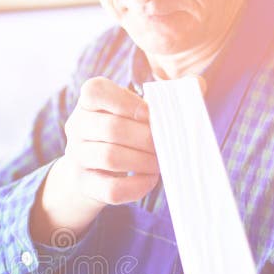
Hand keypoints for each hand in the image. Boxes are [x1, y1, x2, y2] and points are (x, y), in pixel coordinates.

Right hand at [30, 76, 157, 244]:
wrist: (90, 168)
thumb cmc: (122, 132)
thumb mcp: (135, 110)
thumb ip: (165, 95)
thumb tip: (197, 85)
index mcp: (88, 101)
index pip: (96, 92)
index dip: (127, 102)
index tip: (150, 115)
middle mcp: (76, 126)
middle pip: (111, 129)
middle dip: (146, 138)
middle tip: (166, 145)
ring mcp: (76, 156)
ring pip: (110, 158)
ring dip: (143, 161)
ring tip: (159, 162)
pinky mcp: (84, 183)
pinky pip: (110, 188)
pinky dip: (136, 186)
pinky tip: (150, 180)